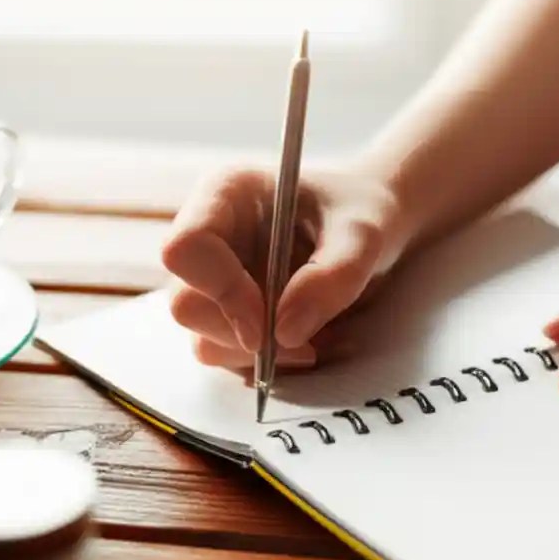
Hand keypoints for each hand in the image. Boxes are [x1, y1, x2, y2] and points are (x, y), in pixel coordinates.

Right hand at [161, 166, 404, 368]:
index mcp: (224, 195)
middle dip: (241, 335)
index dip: (221, 291)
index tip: (267, 324)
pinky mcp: (226, 313)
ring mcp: (212, 280)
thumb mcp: (364, 234)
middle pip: (186, 303)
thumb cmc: (363, 209)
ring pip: (201, 337)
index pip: (186, 248)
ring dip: (256, 356)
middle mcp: (208, 237)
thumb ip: (334, 275)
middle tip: (303, 345)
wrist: (373, 226)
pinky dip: (263, 364)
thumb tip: (286, 331)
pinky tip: (303, 345)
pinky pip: (224, 354)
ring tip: (314, 343)